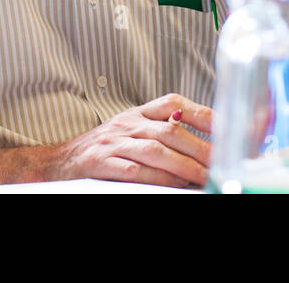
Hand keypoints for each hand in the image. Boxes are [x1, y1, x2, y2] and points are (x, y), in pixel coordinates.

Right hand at [47, 93, 212, 187]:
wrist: (62, 160)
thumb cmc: (106, 146)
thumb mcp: (133, 128)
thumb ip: (163, 130)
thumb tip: (206, 143)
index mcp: (138, 112)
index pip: (174, 103)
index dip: (201, 113)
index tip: (226, 127)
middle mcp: (128, 124)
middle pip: (169, 130)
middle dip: (199, 148)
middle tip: (221, 163)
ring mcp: (114, 143)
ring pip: (154, 150)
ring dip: (183, 165)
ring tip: (203, 178)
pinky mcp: (101, 164)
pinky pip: (133, 171)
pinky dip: (156, 178)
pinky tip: (172, 185)